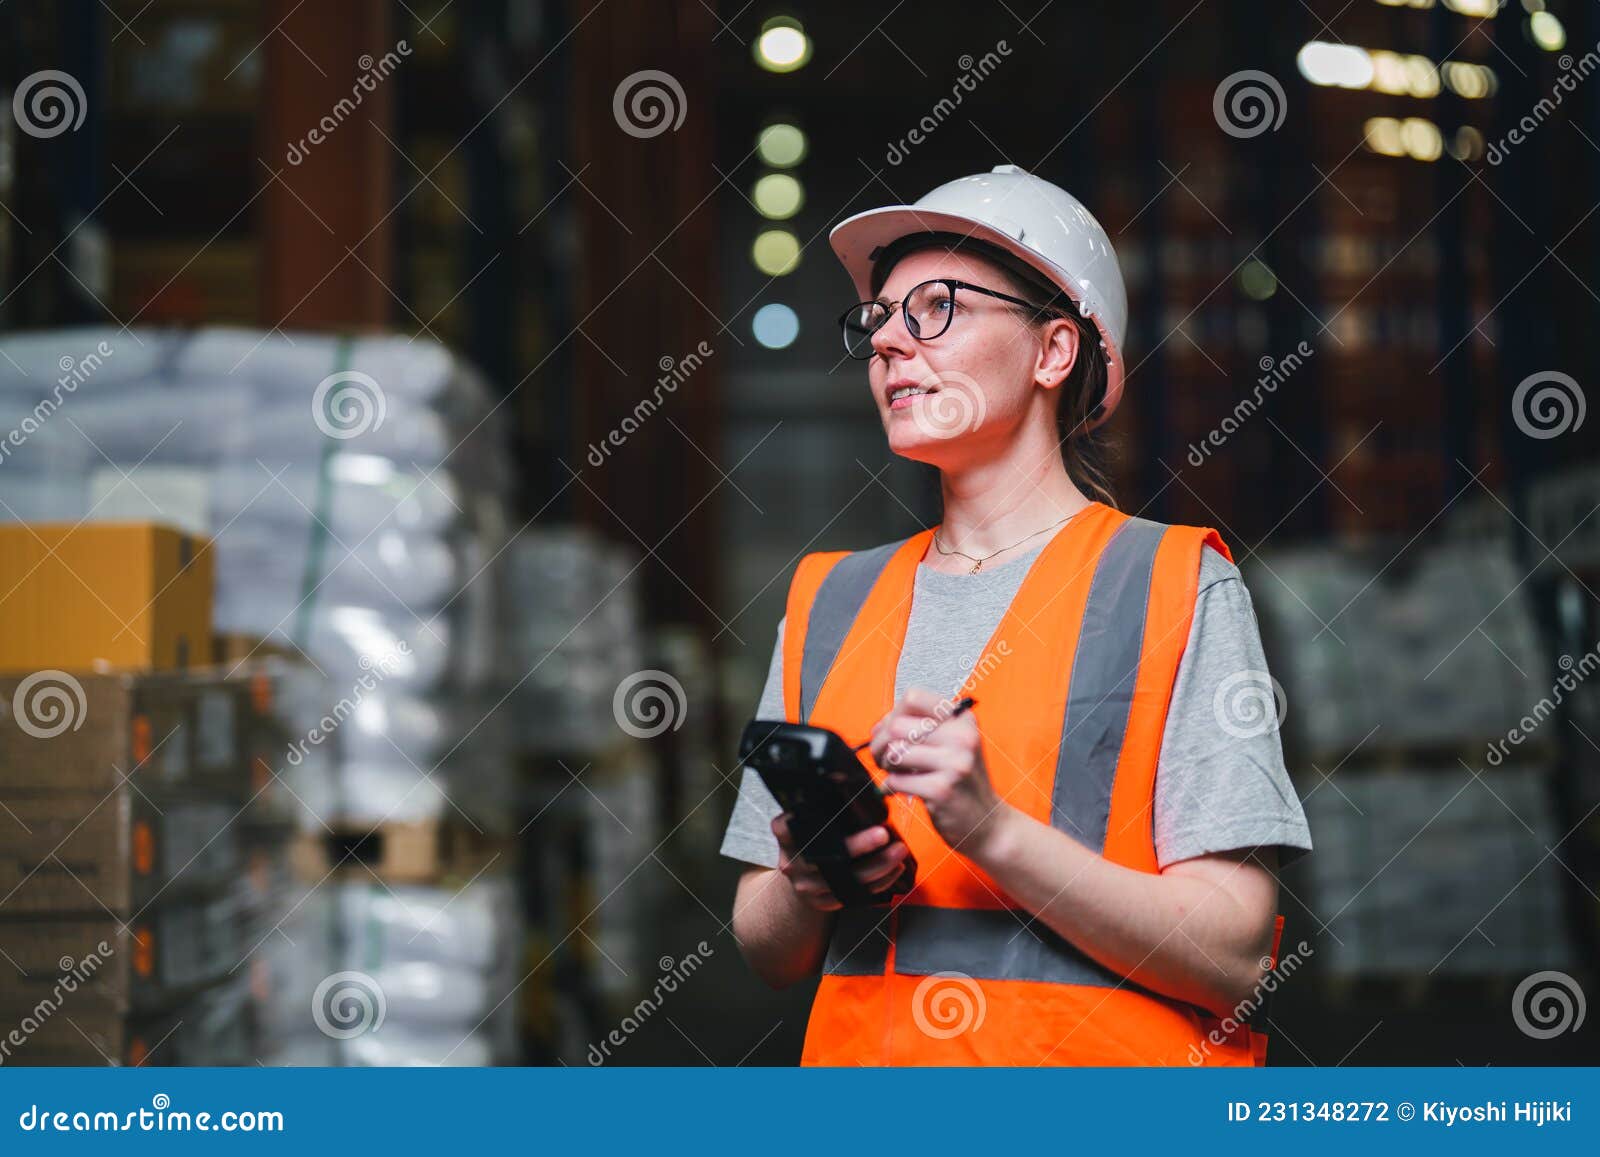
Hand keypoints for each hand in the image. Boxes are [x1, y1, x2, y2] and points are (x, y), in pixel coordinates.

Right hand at [772, 812, 908, 911]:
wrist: (800, 875)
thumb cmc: (811, 837)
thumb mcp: (808, 815)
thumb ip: (822, 801)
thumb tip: (845, 775)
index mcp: (785, 832)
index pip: (796, 826)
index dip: (820, 822)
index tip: (845, 811)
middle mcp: (791, 860)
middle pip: (825, 856)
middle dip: (859, 846)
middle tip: (884, 833)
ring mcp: (804, 885)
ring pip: (844, 880)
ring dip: (877, 866)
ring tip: (898, 852)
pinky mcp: (820, 902)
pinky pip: (853, 895)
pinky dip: (877, 883)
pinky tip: (892, 870)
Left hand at [869, 687, 1015, 857]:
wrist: (987, 823)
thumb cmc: (962, 783)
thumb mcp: (952, 746)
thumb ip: (921, 729)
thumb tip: (879, 728)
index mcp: (962, 720)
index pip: (913, 697)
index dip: (894, 715)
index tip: (893, 733)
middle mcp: (962, 737)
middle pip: (897, 725)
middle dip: (882, 744)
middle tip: (886, 759)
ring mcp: (954, 763)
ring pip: (894, 752)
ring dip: (887, 766)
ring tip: (897, 773)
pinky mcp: (942, 789)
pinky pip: (897, 780)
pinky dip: (893, 786)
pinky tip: (906, 790)